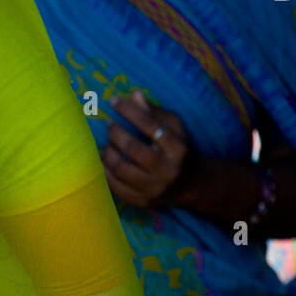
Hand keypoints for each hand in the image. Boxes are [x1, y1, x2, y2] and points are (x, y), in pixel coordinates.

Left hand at [102, 91, 191, 209]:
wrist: (191, 184)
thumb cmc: (180, 149)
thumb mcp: (175, 128)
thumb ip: (154, 112)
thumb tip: (133, 94)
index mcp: (178, 149)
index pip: (151, 126)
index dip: (130, 111)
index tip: (113, 100)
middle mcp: (168, 170)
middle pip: (133, 149)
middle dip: (116, 133)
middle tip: (109, 125)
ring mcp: (155, 189)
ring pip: (121, 169)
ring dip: (107, 152)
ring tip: (106, 144)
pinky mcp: (143, 201)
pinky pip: (116, 187)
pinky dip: (105, 171)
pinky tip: (104, 160)